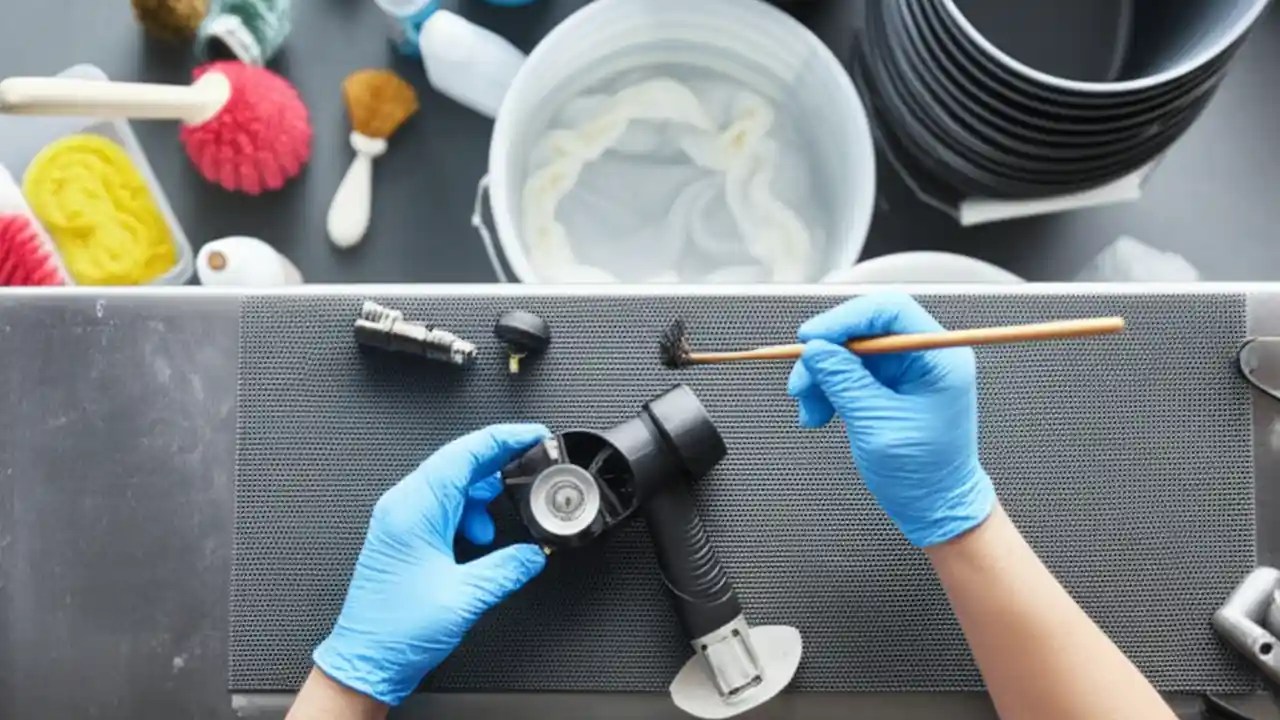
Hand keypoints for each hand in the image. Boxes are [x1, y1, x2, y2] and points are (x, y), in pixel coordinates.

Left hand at [313, 424, 550, 705]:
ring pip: (452, 484)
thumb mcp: (467, 597)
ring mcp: (401, 519)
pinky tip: (481, 537)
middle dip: (499, 462)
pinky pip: (443, 506)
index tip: (533, 435)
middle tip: (533, 463)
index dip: (504, 438)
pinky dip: (469, 513)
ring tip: (506, 512)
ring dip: (484, 493)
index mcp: (415, 508)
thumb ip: (508, 568)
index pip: (464, 452)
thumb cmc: (396, 631)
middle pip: (459, 462)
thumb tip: (533, 554)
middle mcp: (404, 506)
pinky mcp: (404, 535)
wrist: (365, 660)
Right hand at [787, 294, 995, 546]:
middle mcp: (925, 357)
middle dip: (826, 354)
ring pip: (851, 352)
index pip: (890, 311)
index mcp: (939, 358)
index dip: (845, 319)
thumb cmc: (923, 473)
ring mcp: (907, 371)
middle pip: (865, 330)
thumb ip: (844, 382)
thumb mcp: (877, 425)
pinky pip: (850, 373)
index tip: (811, 338)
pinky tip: (818, 412)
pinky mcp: (890, 386)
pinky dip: (828, 390)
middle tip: (800, 382)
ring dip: (822, 377)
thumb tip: (815, 350)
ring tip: (808, 409)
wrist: (936, 506)